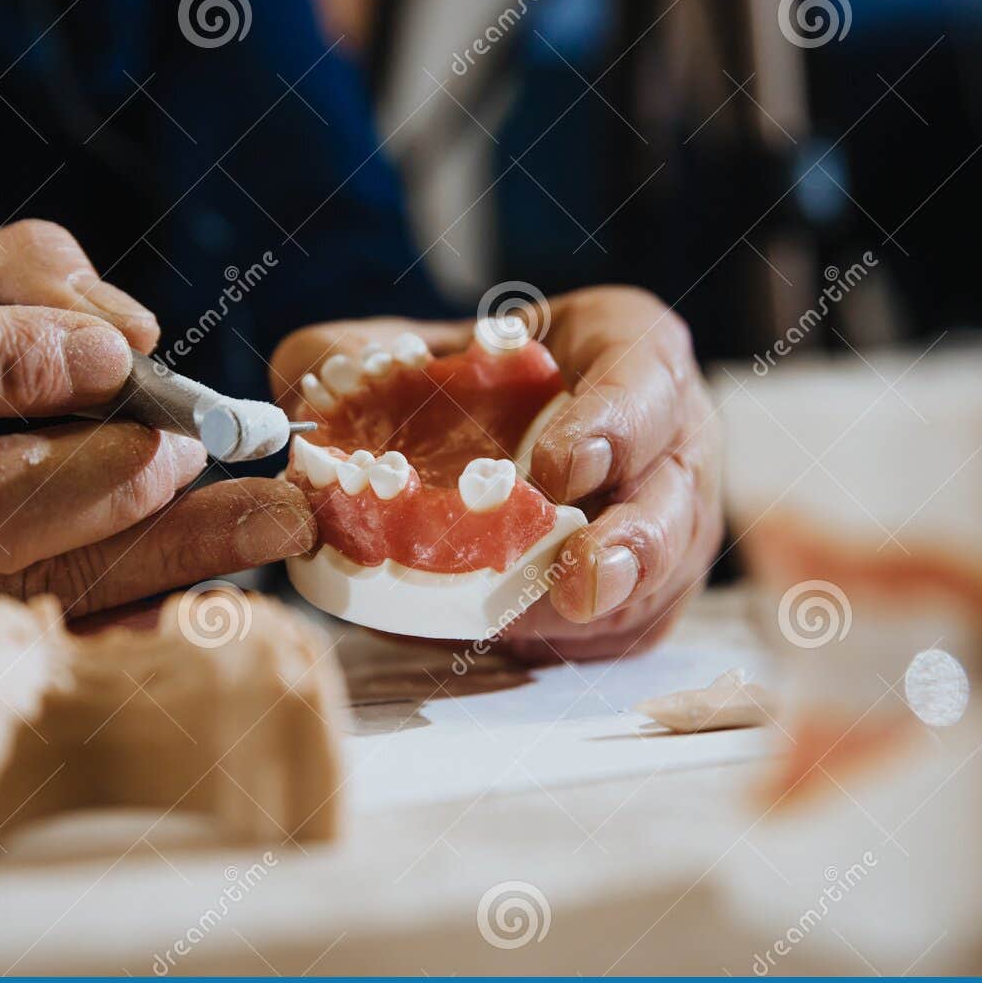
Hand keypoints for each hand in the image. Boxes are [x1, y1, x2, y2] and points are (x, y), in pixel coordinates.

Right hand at [0, 221, 314, 706]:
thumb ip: (16, 281)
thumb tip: (131, 334)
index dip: (18, 359)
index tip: (121, 355)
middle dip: (109, 477)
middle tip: (199, 445)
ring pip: (21, 596)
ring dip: (164, 555)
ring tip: (266, 518)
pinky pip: (38, 654)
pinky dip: (137, 618)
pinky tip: (211, 591)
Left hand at [269, 286, 721, 661]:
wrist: (500, 429)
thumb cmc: (468, 379)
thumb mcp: (412, 345)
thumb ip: (354, 359)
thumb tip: (306, 411)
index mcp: (629, 353)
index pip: (643, 381)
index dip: (612, 425)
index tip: (560, 469)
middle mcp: (670, 441)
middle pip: (675, 497)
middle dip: (636, 542)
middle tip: (583, 580)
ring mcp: (668, 523)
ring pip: (659, 576)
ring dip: (606, 608)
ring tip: (556, 623)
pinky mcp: (648, 593)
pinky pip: (627, 627)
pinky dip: (574, 638)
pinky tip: (521, 637)